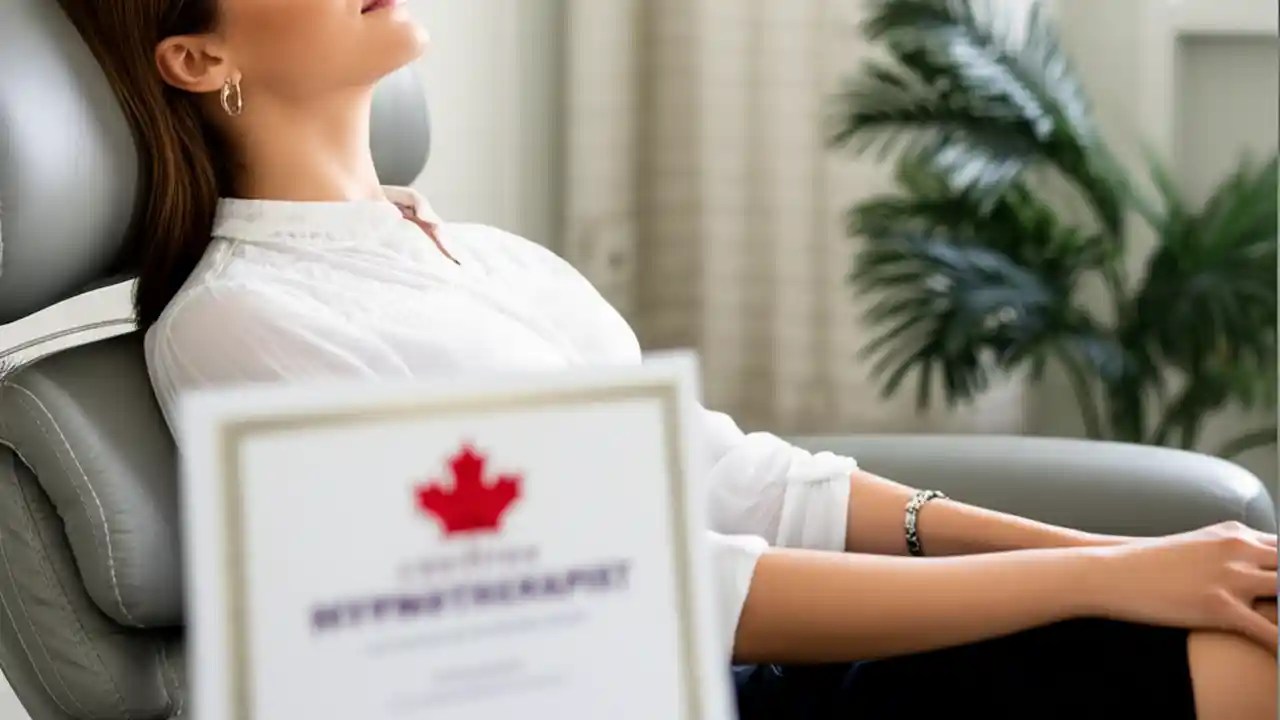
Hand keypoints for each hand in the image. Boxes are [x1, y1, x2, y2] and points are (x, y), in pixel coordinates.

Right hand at [1090, 521, 1277, 650]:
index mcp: (1234, 534)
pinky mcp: (1220, 606)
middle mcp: (1239, 550)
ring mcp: (1231, 577)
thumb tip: (1244, 570)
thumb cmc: (1146, 564)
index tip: (1279, 590)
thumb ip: (1225, 553)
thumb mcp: (1192, 546)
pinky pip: (1272, 632)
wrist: (1110, 571)